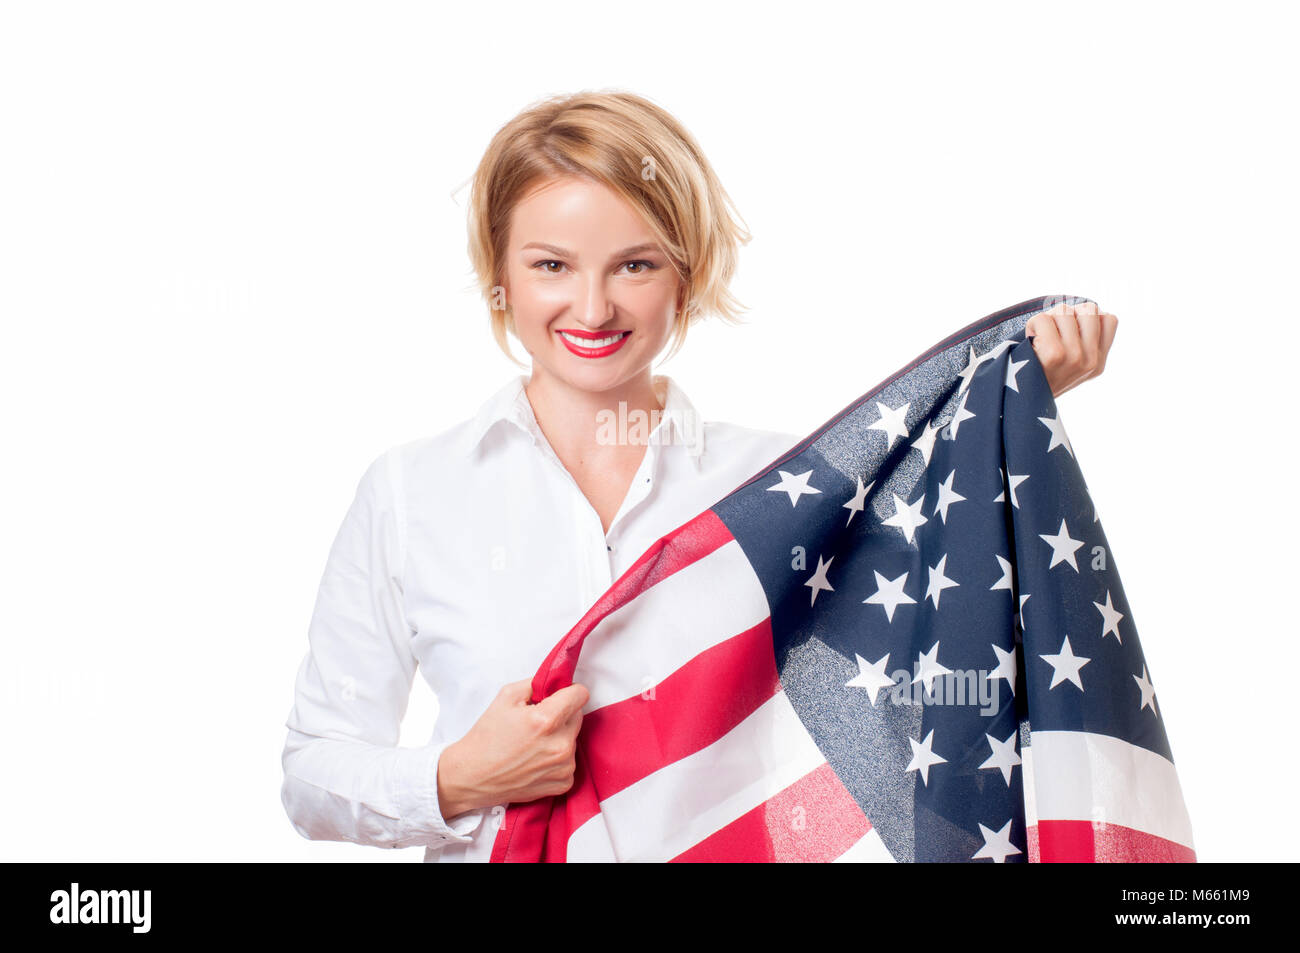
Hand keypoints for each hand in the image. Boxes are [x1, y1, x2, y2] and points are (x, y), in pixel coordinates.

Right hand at [436, 678, 588, 818]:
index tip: (558, 696)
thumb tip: (557, 679)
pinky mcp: (563, 783)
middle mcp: (560, 744)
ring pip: (573, 739)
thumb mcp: (506, 696)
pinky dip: (557, 759)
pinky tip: (536, 760)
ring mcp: (564, 766)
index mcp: (546, 720)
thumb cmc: (487, 737)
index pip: (580, 694)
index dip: (568, 691)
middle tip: (537, 722)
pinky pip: (570, 761)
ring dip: (559, 737)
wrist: (473, 776)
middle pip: (577, 716)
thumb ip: (537, 682)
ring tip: (533, 744)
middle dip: (561, 714)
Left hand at [1025, 300, 1117, 398]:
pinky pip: (1043, 318)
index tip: (1069, 332)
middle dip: (1067, 314)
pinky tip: (1030, 342)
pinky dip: (1032, 325)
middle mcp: (1091, 361)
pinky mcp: (1055, 354)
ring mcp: (1075, 357)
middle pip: (1089, 309)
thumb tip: (1085, 310)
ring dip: (1047, 319)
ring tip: (1039, 338)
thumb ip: (1085, 342)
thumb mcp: (1072, 366)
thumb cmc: (1041, 377)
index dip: (1086, 318)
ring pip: (1065, 310)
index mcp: (1098, 363)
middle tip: (1052, 331)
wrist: (1021, 401)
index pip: (1109, 319)